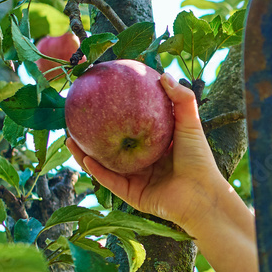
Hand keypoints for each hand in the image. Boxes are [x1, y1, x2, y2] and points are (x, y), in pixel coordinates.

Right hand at [66, 72, 234, 235]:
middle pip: (114, 146)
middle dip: (95, 134)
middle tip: (79, 117)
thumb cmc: (199, 158)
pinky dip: (96, 170)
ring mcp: (137, 180)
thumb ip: (181, 98)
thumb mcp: (190, 123)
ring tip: (69, 137)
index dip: (118, 115)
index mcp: (158, 145)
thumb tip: (164, 75)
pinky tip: (84, 156)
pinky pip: (110, 181)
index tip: (102, 99)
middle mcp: (145, 162)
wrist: (203, 195)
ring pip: (106, 164)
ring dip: (86, 153)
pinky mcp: (133, 195)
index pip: (133, 127)